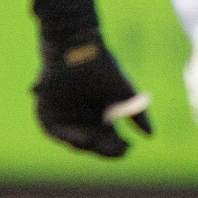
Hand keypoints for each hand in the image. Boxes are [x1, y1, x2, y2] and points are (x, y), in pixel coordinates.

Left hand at [34, 35, 152, 156]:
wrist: (75, 47)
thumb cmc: (103, 67)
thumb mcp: (124, 94)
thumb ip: (137, 115)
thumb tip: (151, 135)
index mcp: (100, 116)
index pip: (108, 139)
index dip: (118, 146)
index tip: (128, 148)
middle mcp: (82, 119)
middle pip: (93, 142)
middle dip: (104, 148)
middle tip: (117, 150)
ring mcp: (64, 117)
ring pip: (75, 140)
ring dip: (87, 145)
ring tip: (99, 144)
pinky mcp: (46, 112)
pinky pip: (55, 131)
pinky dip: (68, 136)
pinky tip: (84, 139)